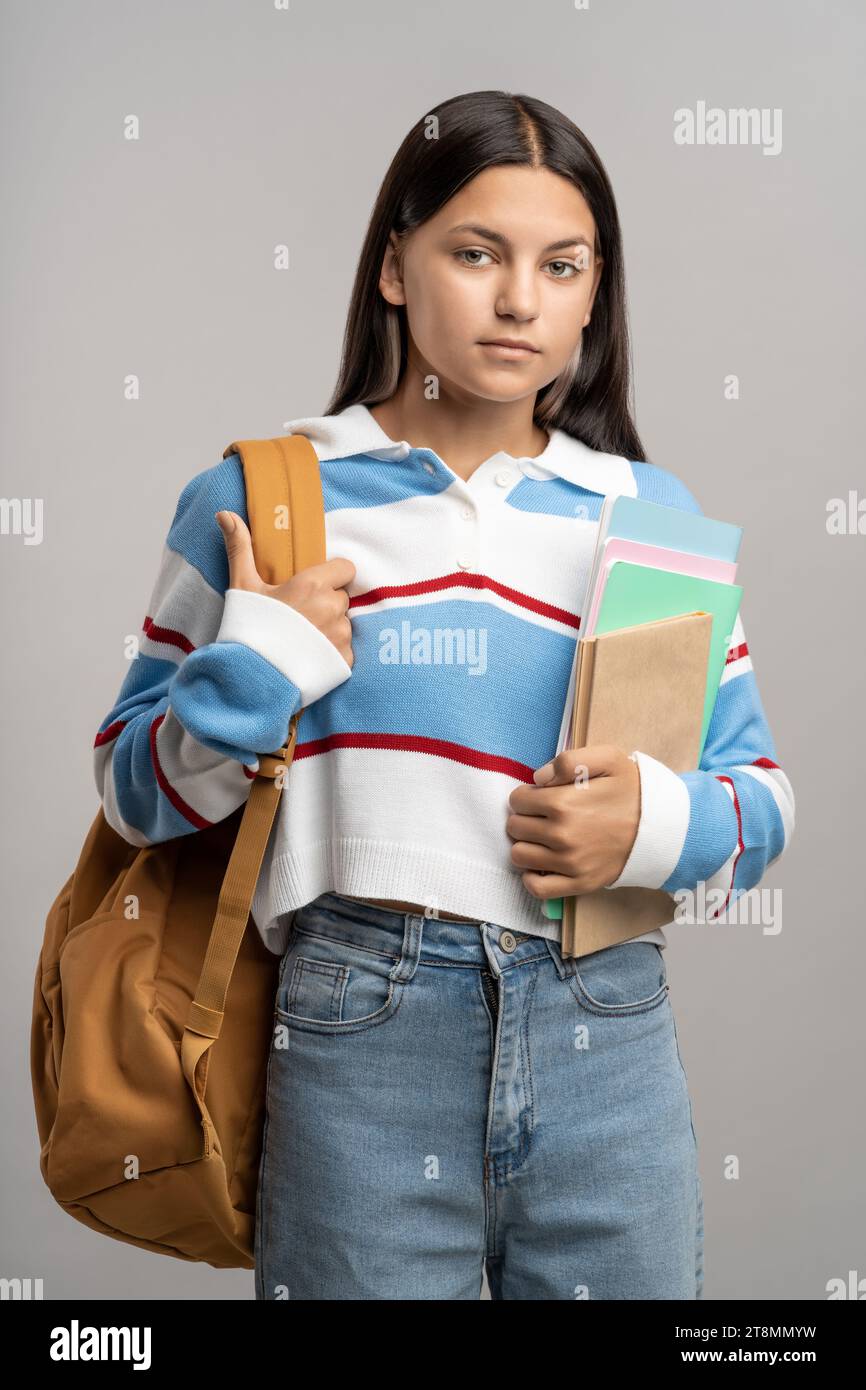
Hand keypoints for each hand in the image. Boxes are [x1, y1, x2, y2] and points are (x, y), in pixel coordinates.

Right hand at [215, 510, 355, 668]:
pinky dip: (332, 651)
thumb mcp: (242, 585)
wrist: (250, 678)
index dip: (332, 575)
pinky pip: (346, 648)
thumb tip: (224, 513)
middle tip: (300, 615)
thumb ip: (240, 548)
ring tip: (302, 638)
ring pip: (345, 623)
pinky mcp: (345, 660)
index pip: (346, 568)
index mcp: (313, 585)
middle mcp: (332, 607)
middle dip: (327, 602)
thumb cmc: (246, 629)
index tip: (314, 586)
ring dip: (330, 627)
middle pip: (342, 596)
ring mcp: (341, 635)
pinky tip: (309, 656)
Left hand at [505, 745, 640, 898]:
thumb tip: (537, 779)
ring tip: (544, 838)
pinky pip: (537, 888)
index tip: (542, 797)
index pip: (517, 800)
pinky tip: (542, 864)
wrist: (662, 826)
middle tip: (544, 816)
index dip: (527, 796)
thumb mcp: (608, 758)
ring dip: (526, 845)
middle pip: (515, 827)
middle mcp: (561, 835)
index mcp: (562, 803)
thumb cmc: (632, 790)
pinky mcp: (578, 883)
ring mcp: (569, 863)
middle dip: (525, 818)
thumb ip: (567, 760)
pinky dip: (532, 877)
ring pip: (519, 855)